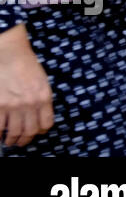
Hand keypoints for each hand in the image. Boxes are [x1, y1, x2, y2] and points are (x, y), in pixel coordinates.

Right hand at [0, 26, 53, 147]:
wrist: (10, 54)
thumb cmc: (27, 65)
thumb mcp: (42, 82)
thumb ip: (42, 99)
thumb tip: (39, 116)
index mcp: (44, 97)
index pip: (46, 124)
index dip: (40, 131)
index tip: (35, 133)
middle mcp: (30, 104)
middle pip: (30, 131)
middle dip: (25, 140)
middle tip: (20, 142)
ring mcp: (13, 105)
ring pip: (14, 132)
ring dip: (11, 140)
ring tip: (8, 141)